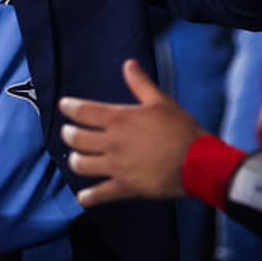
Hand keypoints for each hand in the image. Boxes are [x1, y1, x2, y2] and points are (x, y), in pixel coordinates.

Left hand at [59, 59, 207, 204]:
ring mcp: (116, 166)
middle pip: (76, 138)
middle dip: (69, 135)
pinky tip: (82, 196)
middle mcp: (112, 142)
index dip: (70, 108)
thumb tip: (128, 64)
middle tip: (70, 134)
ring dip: (76, 160)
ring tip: (78, 158)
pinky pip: (98, 194)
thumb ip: (141, 83)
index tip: (64, 106)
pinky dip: (87, 197)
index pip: (83, 111)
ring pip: (81, 165)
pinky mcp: (124, 187)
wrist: (197, 162)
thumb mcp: (161, 101)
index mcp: (119, 119)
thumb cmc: (181, 130)